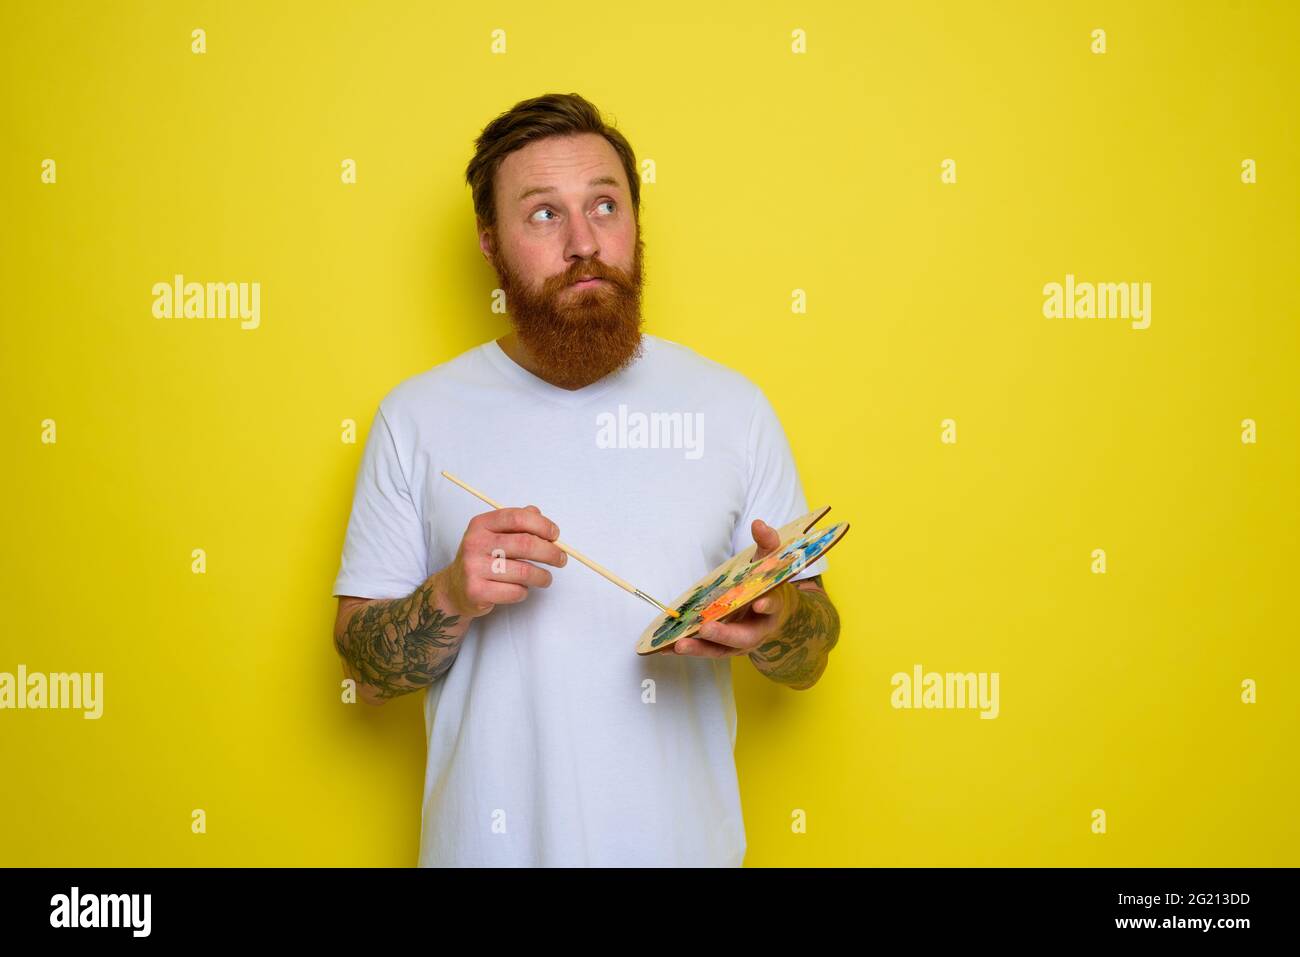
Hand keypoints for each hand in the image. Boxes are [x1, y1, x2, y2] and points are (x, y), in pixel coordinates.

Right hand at [436, 505, 567, 619]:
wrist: (454, 588)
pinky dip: (524, 592)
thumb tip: (538, 514)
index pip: (517, 518)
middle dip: (551, 552)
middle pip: (525, 544)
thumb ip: (516, 522)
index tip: (555, 535)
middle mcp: (475, 543)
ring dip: (542, 576)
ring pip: (524, 572)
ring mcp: (473, 568)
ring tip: (545, 578)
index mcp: (481, 524)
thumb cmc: (481, 559)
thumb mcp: (493, 534)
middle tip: (561, 559)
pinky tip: (521, 589)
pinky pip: (515, 592)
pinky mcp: (476, 591)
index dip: (542, 525)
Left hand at [664, 518, 795, 657]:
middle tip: (707, 627)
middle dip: (725, 634)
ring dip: (700, 648)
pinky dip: (688, 649)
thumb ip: (768, 544)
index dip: (767, 605)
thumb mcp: (770, 564)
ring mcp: (740, 643)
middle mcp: (758, 630)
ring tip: (680, 645)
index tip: (759, 604)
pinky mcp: (723, 648)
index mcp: (772, 608)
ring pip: (721, 650)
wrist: (774, 616)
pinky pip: (705, 650)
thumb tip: (758, 524)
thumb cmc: (768, 586)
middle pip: (743, 637)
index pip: (772, 606)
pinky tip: (667, 648)